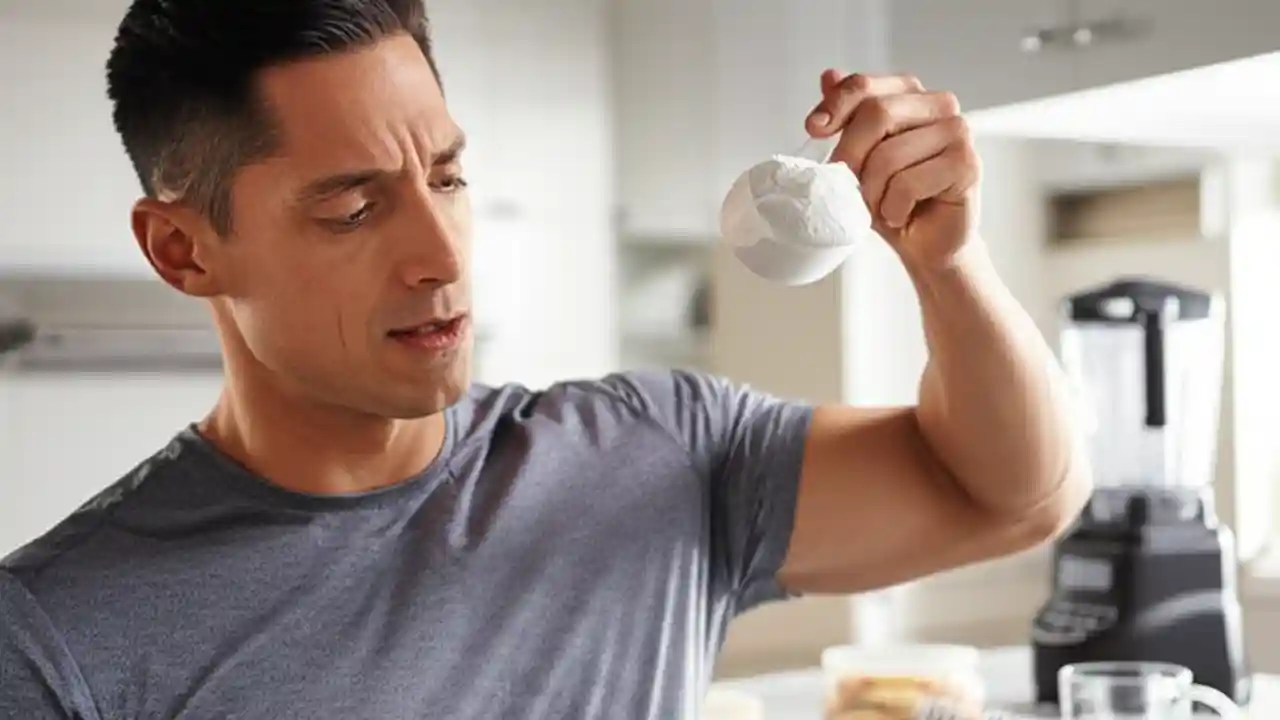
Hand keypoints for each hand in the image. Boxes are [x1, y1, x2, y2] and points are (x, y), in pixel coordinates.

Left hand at [806, 70, 981, 273]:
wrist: (926, 244)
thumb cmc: (894, 200)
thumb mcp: (860, 158)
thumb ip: (848, 117)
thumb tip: (828, 76)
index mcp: (911, 95)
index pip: (866, 86)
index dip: (836, 106)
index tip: (814, 129)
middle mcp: (939, 104)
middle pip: (877, 114)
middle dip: (851, 155)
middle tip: (848, 186)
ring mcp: (957, 132)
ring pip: (889, 154)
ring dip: (872, 192)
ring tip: (880, 207)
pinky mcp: (967, 164)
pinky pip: (908, 183)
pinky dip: (893, 208)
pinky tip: (901, 215)